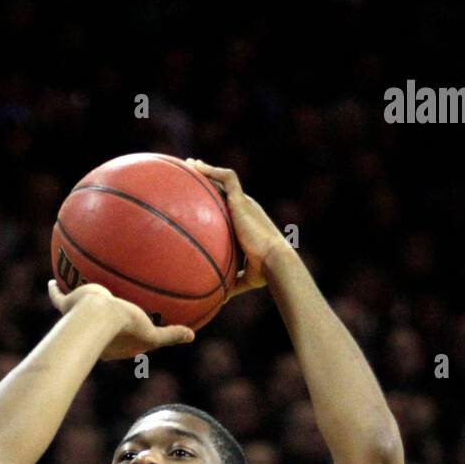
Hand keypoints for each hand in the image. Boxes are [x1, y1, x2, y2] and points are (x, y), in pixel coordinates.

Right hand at [47, 280, 193, 359]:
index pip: (119, 344)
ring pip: (76, 312)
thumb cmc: (125, 328)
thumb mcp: (152, 334)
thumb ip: (170, 335)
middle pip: (96, 329)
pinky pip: (58, 296)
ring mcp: (76, 320)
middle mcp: (91, 335)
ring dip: (77, 306)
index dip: (125, 340)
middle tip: (104, 317)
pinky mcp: (66, 305)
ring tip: (78, 297)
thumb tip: (192, 336)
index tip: (128, 333)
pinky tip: (52, 280)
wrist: (98, 317)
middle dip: (100, 325)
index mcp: (110, 345)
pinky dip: (54, 289)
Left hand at [184, 159, 288, 297]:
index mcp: (247, 223)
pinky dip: (213, 171)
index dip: (218, 200)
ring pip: (224, 179)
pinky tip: (196, 167)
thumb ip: (232, 283)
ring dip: (208, 170)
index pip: (230, 207)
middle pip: (225, 189)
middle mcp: (247, 209)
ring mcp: (246, 203)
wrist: (274, 260)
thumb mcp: (246, 277)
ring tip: (190, 164)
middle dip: (210, 180)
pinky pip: (227, 179)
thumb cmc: (264, 271)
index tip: (204, 199)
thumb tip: (220, 299)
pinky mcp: (244, 201)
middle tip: (192, 174)